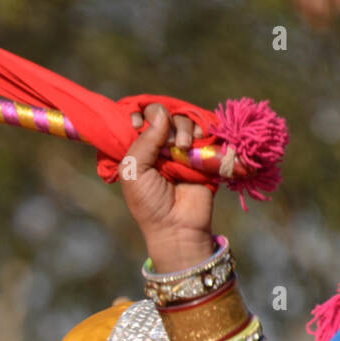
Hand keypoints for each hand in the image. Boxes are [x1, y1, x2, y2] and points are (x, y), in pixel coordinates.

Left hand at [120, 103, 215, 271]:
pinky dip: (202, 130)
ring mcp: (183, 149)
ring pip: (184, 120)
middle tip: (170, 142)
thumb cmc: (149, 204)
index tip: (136, 123)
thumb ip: (143, 141)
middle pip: (164, 114)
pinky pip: (205, 131)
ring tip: (184, 147)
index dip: (139, 113)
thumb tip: (161, 113)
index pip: (139, 118)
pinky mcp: (203, 155)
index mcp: (140, 149)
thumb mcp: (134, 172)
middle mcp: (161, 146)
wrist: (177, 227)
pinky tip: (198, 140)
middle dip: (166, 120)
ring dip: (184, 127)